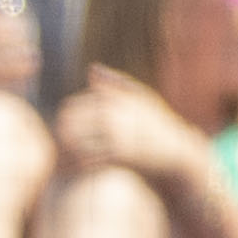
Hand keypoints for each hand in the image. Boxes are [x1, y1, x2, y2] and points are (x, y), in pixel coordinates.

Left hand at [59, 64, 202, 181]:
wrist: (176, 148)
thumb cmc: (155, 120)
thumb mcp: (141, 95)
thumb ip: (115, 83)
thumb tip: (91, 69)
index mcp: (114, 98)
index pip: (71, 106)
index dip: (64, 118)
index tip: (66, 126)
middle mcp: (113, 114)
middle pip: (68, 124)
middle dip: (61, 134)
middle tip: (62, 143)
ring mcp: (115, 135)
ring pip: (74, 143)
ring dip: (67, 151)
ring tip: (67, 155)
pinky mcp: (119, 155)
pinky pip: (87, 161)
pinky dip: (79, 165)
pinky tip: (81, 168)